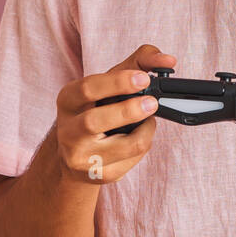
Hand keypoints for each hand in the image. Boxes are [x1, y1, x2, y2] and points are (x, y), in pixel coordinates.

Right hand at [53, 44, 175, 184]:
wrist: (75, 151)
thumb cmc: (99, 107)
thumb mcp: (111, 81)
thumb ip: (139, 62)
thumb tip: (168, 60)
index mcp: (68, 100)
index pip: (88, 89)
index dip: (117, 82)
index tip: (144, 78)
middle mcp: (67, 130)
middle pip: (95, 121)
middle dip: (128, 111)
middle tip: (153, 103)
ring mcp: (79, 157)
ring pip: (123, 146)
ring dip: (145, 131)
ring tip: (149, 120)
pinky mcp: (96, 176)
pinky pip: (131, 161)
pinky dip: (143, 146)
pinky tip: (138, 138)